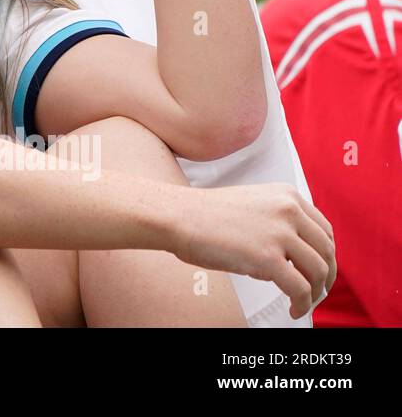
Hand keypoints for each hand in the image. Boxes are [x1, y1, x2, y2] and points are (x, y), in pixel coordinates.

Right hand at [169, 182, 335, 319]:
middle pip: (326, 251)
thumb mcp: (252, 203)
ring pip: (318, 271)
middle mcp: (288, 210)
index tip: (321, 268)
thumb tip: (292, 253)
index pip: (324, 229)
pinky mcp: (268, 258)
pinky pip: (299, 289)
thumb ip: (277, 219)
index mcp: (286, 195)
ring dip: (315, 293)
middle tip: (317, 290)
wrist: (178, 216)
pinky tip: (293, 309)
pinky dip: (302, 304)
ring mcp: (279, 234)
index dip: (326, 254)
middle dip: (325, 276)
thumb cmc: (205, 214)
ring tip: (303, 302)